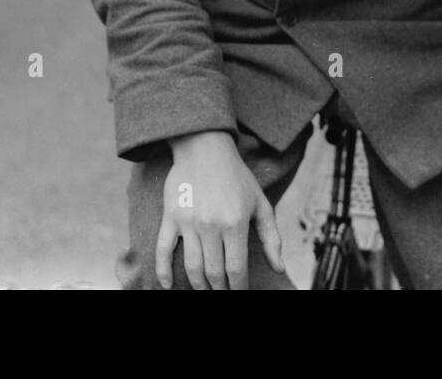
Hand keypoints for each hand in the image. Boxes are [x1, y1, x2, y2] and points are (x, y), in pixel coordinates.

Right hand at [156, 130, 284, 289]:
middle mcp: (211, 225)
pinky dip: (163, 271)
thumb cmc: (237, 177)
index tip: (240, 293)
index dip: (239, 288)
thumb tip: (279, 268)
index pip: (236, 269)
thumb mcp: (261, 203)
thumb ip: (271, 238)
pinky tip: (167, 285)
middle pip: (214, 273)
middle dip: (220, 290)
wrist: (205, 148)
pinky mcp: (170, 217)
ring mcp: (188, 222)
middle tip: (223, 293)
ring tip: (206, 291)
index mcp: (235, 223)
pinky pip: (163, 250)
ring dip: (199, 286)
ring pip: (192, 267)